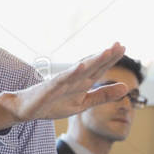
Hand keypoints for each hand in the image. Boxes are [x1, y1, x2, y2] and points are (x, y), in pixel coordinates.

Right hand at [0, 42, 127, 131]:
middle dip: (105, 56)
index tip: (123, 47)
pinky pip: (62, 80)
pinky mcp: (50, 88)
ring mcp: (61, 82)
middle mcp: (74, 79)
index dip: (111, 59)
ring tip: (105, 52)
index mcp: (82, 82)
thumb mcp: (83, 103)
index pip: (99, 68)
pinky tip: (80, 66)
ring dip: (92, 61)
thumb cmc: (54, 103)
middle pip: (92, 66)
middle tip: (119, 44)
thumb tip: (126, 87)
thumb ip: (103, 95)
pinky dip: (71, 73)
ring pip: (80, 70)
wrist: (28, 109)